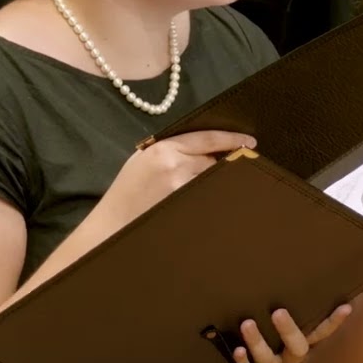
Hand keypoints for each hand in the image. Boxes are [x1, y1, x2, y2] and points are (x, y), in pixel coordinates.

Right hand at [98, 130, 256, 226]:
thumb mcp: (143, 160)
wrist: (112, 224)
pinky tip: (201, 205)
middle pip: (214, 160)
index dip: (232, 138)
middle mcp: (175, 165)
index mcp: (163, 148)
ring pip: (212, 180)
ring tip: (203, 190)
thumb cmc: (127, 192)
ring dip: (214, 183)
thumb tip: (204, 150)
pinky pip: (207, 198)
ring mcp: (181, 189)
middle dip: (220, 165)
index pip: (207, 138)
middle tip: (225, 170)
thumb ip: (171, 150)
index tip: (250, 141)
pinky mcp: (185, 208)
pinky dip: (208, 198)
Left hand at [233, 305, 350, 362]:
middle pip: (297, 347)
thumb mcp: (290, 317)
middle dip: (288, 331)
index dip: (333, 321)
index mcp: (303, 341)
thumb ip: (297, 303)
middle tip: (278, 312)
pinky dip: (243, 360)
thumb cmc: (273, 330)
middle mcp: (290, 354)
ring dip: (258, 343)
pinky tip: (238, 350)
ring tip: (247, 324)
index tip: (345, 306)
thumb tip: (308, 267)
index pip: (322, 332)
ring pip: (269, 359)